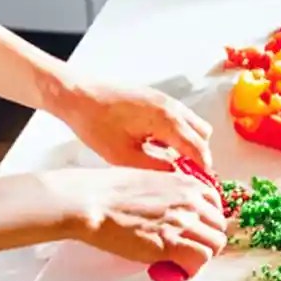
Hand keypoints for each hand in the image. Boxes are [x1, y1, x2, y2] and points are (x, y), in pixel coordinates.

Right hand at [47, 167, 227, 277]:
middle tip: (185, 252)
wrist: (90, 201)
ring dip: (199, 256)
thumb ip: (170, 195)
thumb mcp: (150, 181)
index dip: (205, 224)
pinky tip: (172, 268)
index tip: (194, 233)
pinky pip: (199, 260)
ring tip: (178, 262)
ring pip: (214, 245)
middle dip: (205, 242)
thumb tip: (173, 215)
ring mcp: (184, 221)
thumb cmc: (109, 191)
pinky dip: (190, 268)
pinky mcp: (172, 243)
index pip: (215, 207)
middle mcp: (191, 200)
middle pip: (218, 227)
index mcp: (186, 183)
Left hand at [56, 80, 214, 170]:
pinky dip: (179, 132)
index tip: (204, 185)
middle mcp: (171, 107)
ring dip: (189, 142)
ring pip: (193, 124)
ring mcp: (165, 100)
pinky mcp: (156, 98)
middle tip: (188, 174)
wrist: (77, 95)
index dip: (203, 168)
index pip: (197, 147)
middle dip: (199, 155)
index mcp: (166, 120)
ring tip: (172, 160)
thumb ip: (155, 167)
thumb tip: (176, 175)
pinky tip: (158, 145)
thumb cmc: (96, 124)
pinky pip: (180, 117)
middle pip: (202, 134)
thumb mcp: (123, 156)